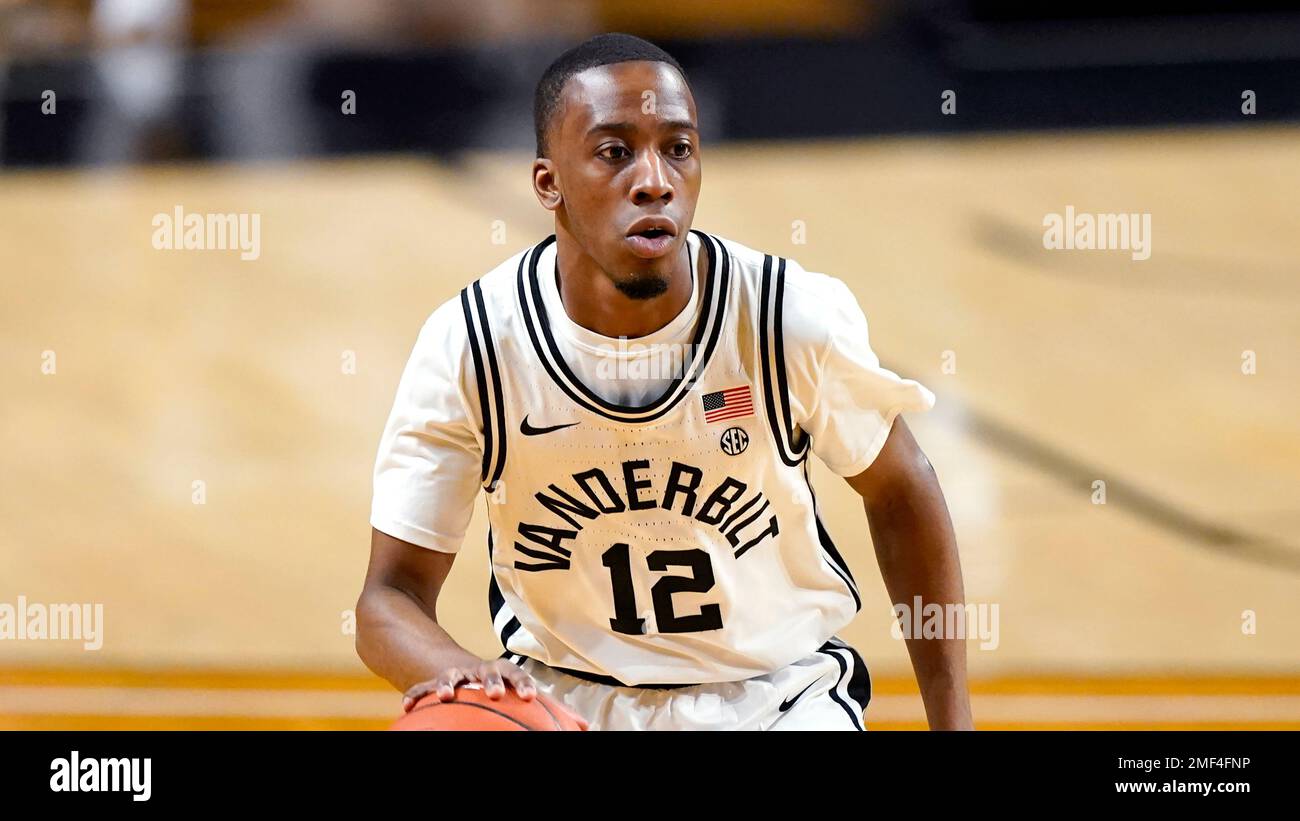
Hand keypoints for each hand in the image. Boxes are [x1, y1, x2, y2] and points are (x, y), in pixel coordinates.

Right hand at [401, 659, 537, 711]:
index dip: (524, 683)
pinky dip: (415, 695)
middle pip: (487, 671)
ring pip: (451, 674)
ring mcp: (457, 675)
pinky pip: (422, 688)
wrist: (468, 672)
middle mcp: (479, 670)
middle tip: (496, 693)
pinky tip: (406, 706)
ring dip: (448, 683)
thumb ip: (545, 707)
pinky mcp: (436, 683)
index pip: (516, 673)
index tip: (530, 696)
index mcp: (503, 672)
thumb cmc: (501, 687)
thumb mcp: (520, 693)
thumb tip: (581, 725)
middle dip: (491, 680)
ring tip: (446, 695)